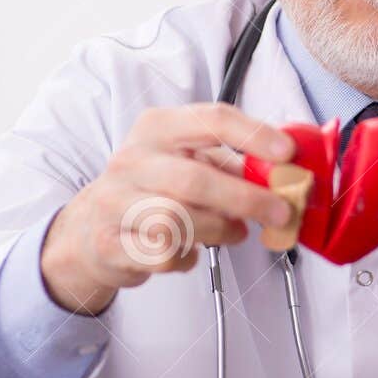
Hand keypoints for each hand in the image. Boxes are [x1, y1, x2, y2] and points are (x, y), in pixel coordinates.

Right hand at [40, 104, 294, 315]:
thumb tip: (284, 176)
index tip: (287, 154)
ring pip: (178, 221)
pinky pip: (162, 255)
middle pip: (195, 179)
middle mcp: (132, 159)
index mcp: (157, 128)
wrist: (90, 229)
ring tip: (230, 233)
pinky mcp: (110, 242)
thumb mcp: (187, 162)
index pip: (210, 119)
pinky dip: (186, 257)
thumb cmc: (151, 190)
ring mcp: (116, 201)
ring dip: (217, 231)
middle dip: (245, 199)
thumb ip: (233, 166)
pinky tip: (185, 251)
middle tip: (279, 212)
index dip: (253, 135)